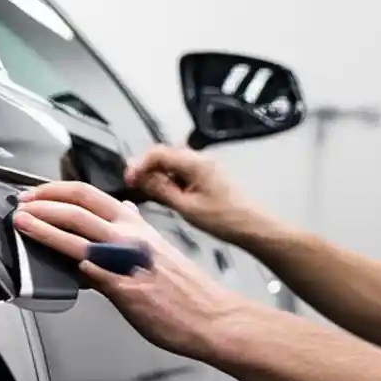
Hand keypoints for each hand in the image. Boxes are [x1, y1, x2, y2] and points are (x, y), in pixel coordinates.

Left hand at [14, 181, 252, 360]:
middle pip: (78, 207)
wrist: (212, 317)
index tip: (34, 193)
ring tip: (21, 222)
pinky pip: (90, 272)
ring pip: (78, 234)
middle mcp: (129, 237)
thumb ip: (131, 233)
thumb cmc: (185, 289)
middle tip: (20, 204)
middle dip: (43, 203)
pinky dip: (69, 263)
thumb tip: (115, 218)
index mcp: (135, 225)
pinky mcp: (124, 289)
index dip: (56, 190)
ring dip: (44, 226)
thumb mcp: (155, 249)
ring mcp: (125, 262)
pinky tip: (48, 262)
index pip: (89, 195)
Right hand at [125, 146, 262, 243]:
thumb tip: (139, 178)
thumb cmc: (221, 218)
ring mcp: (204, 166)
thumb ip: (161, 190)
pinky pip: (180, 171)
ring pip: (171, 163)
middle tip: (132, 185)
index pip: (158, 153)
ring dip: (155, 173)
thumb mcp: (186, 207)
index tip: (127, 181)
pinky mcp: (206, 175)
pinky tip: (162, 192)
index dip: (138, 164)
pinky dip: (167, 178)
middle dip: (145, 167)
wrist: (253, 226)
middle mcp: (199, 159)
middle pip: (164, 155)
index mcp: (194, 163)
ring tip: (144, 189)